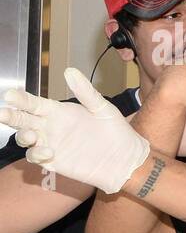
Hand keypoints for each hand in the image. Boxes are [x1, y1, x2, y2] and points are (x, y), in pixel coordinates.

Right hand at [0, 68, 149, 192]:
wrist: (126, 159)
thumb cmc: (116, 131)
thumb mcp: (102, 108)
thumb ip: (85, 92)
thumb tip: (69, 71)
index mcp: (58, 111)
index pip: (33, 103)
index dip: (21, 99)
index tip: (10, 94)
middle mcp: (49, 126)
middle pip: (22, 120)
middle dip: (10, 116)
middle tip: (3, 113)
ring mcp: (50, 144)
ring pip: (25, 139)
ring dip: (22, 136)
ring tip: (29, 135)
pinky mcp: (53, 161)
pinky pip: (36, 157)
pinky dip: (37, 154)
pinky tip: (48, 151)